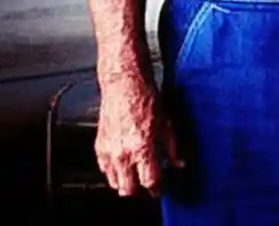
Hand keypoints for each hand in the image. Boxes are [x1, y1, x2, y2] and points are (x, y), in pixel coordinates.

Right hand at [95, 74, 182, 197]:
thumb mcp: (167, 125)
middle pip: (129, 189)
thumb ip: (172, 148)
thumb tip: (178, 163)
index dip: (157, 189)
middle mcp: (124, 153)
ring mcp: (109, 151)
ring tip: (134, 178)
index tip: (160, 189)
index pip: (150, 182)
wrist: (124, 86)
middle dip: (139, 191)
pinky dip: (112, 172)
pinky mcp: (99, 146)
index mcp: (143, 149)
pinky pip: (103, 169)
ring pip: (114, 183)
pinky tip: (122, 166)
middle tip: (147, 186)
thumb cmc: (146, 101)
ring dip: (125, 183)